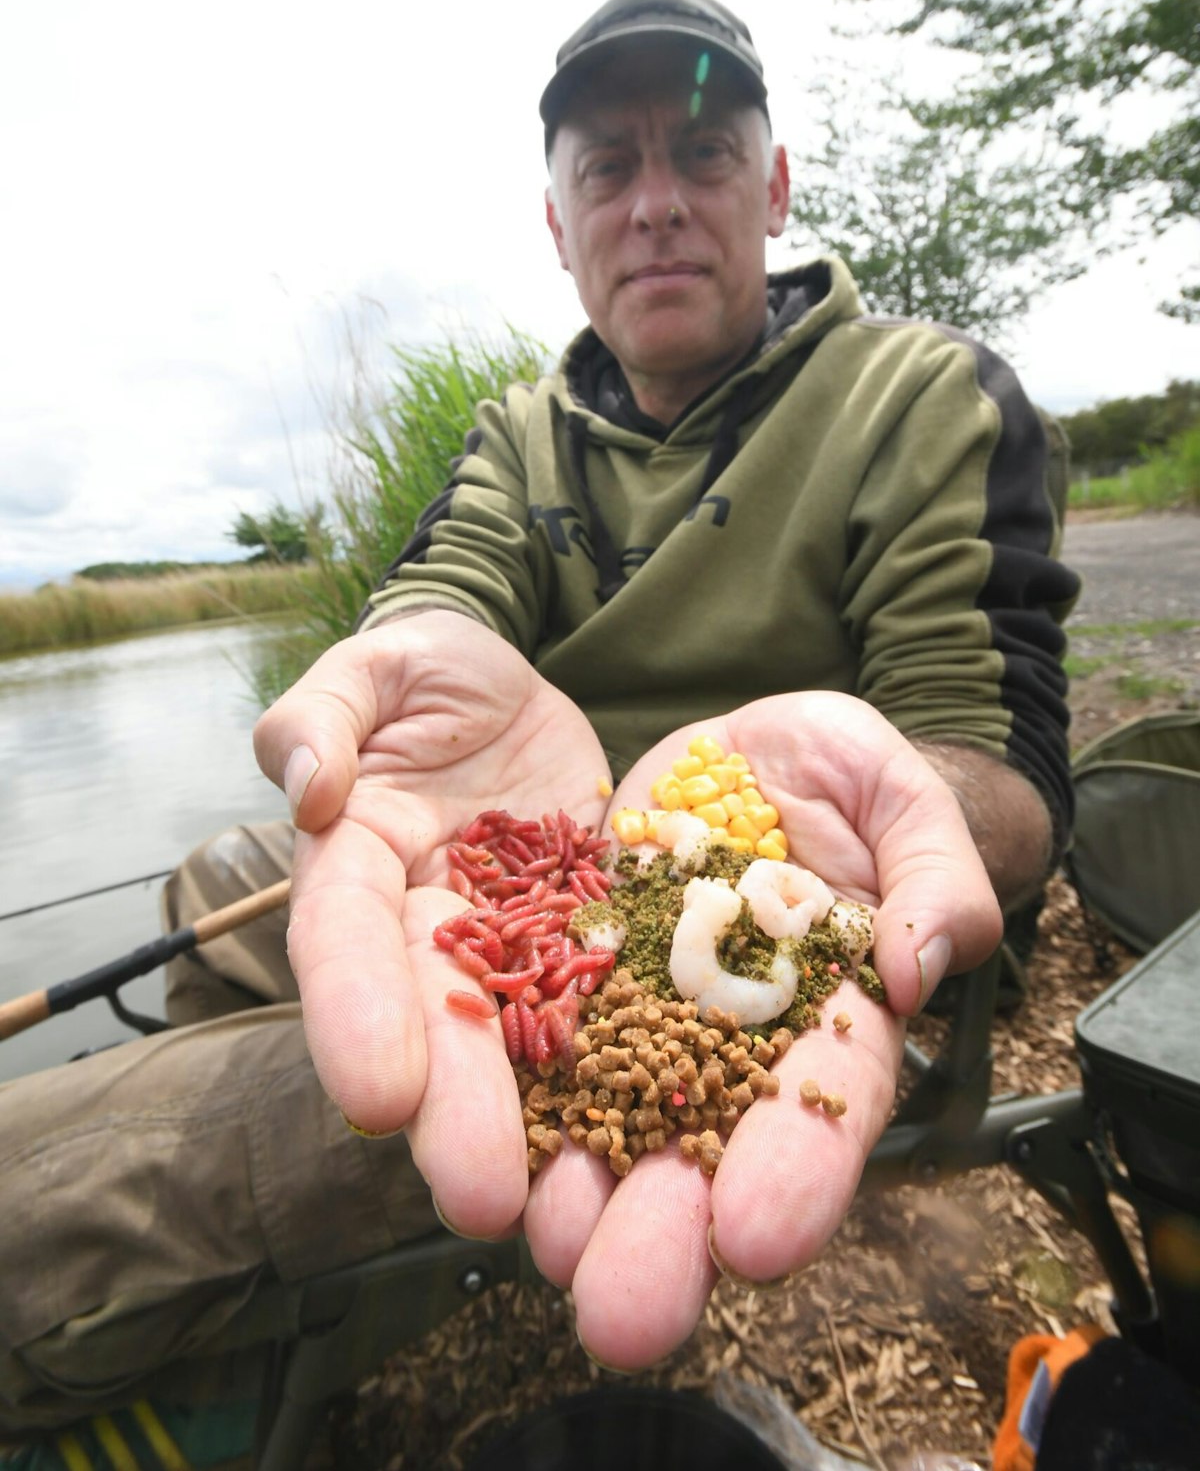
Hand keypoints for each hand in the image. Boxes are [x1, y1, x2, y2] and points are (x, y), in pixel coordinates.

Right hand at [252, 612, 610, 1238]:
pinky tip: (665, 1115)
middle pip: (436, 1021)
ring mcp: (513, 942)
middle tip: (482, 1201)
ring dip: (540, 1120)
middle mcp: (428, 925)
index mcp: (356, 863)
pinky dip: (631, 1054)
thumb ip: (322, 716)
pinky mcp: (588, 935)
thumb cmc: (421, 671)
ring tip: (568, 1201)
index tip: (377, 1099)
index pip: (344, 942)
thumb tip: (311, 786)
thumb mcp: (369, 669)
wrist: (507, 682)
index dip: (356, 1018)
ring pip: (523, 1034)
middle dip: (455, 1112)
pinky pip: (609, 994)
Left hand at [521, 690, 1002, 1368]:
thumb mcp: (900, 793)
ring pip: (614, 1110)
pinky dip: (515, 1093)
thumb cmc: (841, 771)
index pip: (826, 1101)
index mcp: (833, 1008)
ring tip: (547, 1248)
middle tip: (629, 1315)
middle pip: (709, 1142)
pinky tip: (486, 1153)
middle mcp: (734, 1034)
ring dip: (582, 1189)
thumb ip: (932, 873)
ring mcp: (648, 1006)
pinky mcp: (577, 965)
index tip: (760, 1239)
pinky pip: (542, 1030)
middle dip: (669, 1231)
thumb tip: (914, 966)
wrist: (742, 747)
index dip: (799, 1172)